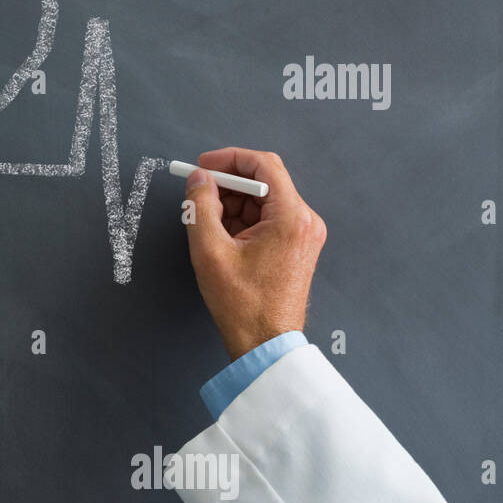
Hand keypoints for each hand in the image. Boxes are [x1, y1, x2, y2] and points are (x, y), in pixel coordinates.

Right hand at [183, 148, 326, 360]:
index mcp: (292, 217)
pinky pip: (267, 220)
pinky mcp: (296, 247)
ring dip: (232, 206)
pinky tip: (222, 238)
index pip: (264, 166)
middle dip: (227, 187)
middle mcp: (305, 221)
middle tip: (197, 199)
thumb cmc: (242, 303)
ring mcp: (303, 235)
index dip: (229, 159)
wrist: (265, 343)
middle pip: (263, 183)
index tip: (203, 166)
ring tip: (208, 227)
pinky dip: (242, 221)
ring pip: (263, 202)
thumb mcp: (210, 251)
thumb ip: (200, 207)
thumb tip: (198, 179)